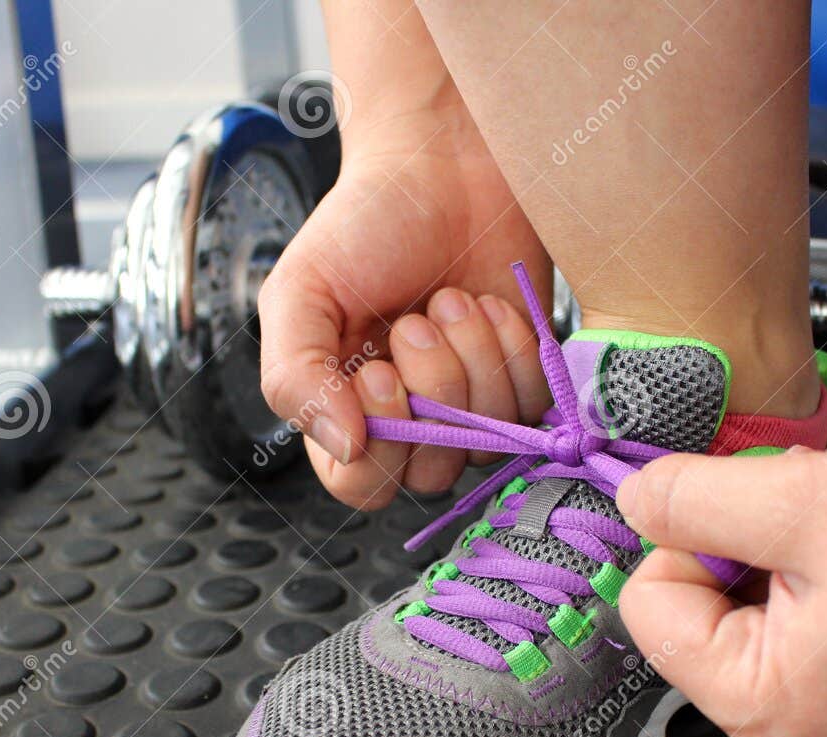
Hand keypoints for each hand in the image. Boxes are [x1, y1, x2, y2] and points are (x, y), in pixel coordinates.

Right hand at [259, 106, 549, 508]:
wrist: (443, 160)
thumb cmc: (365, 222)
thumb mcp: (300, 292)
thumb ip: (294, 377)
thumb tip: (342, 447)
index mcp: (343, 410)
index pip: (361, 486)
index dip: (377, 449)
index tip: (378, 374)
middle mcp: (408, 420)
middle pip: (430, 470)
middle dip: (431, 389)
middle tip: (415, 319)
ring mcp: (470, 404)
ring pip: (485, 440)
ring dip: (472, 360)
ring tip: (451, 299)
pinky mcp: (523, 378)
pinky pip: (531, 407)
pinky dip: (513, 351)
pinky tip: (489, 305)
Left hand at [614, 431, 826, 736]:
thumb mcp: (806, 499)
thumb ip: (697, 501)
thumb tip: (632, 499)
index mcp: (762, 707)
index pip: (649, 606)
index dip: (692, 537)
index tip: (756, 505)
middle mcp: (793, 725)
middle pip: (696, 606)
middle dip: (742, 540)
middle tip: (819, 513)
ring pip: (753, 597)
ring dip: (787, 541)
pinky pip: (805, 604)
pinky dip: (825, 555)